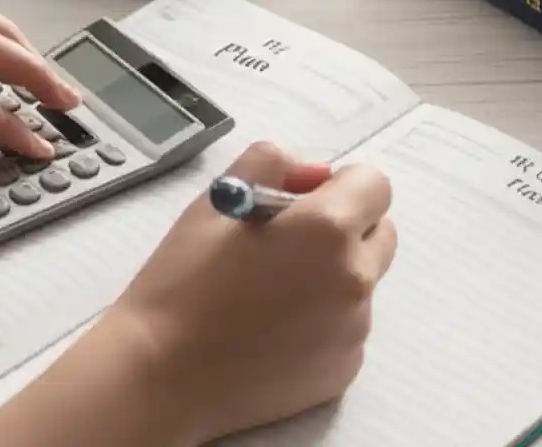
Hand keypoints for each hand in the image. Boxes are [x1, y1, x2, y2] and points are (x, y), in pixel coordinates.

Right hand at [109, 141, 397, 442]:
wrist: (161, 377)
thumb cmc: (182, 284)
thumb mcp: (217, 200)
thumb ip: (271, 164)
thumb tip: (311, 174)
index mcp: (328, 229)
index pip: (375, 185)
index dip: (339, 186)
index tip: (302, 201)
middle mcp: (355, 280)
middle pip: (379, 234)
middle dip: (346, 228)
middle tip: (288, 243)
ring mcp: (354, 330)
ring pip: (361, 283)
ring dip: (332, 276)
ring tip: (269, 293)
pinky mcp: (344, 370)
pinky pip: (347, 328)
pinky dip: (322, 321)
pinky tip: (272, 330)